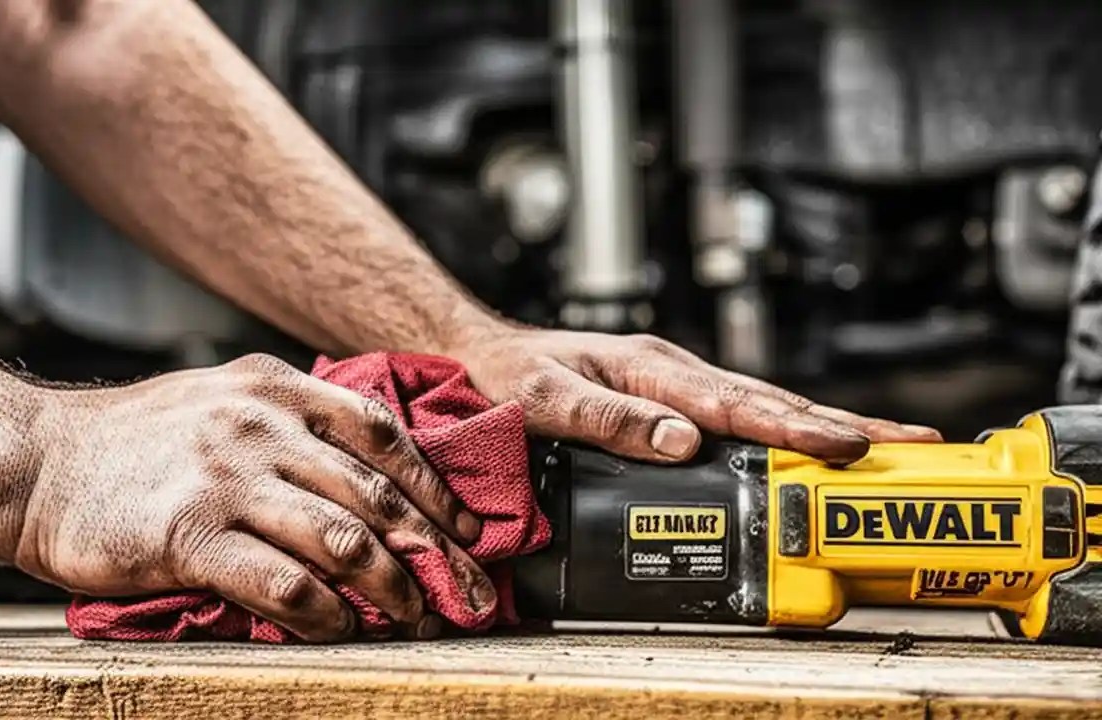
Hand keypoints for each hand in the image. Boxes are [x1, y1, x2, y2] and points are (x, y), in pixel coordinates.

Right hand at [15, 354, 492, 641]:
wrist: (32, 461)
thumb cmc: (129, 443)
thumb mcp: (219, 401)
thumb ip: (289, 426)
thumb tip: (367, 480)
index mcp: (275, 389)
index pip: (384, 434)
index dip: (437, 487)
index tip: (469, 529)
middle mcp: (259, 424)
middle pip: (378, 492)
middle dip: (436, 550)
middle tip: (469, 592)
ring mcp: (226, 476)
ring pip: (344, 537)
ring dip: (392, 587)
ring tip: (415, 618)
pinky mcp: (190, 533)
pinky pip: (284, 580)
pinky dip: (326, 612)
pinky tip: (341, 629)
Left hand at [454, 327, 941, 464]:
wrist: (480, 356)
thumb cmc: (506, 375)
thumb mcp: (544, 397)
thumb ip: (609, 421)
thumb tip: (682, 444)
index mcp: (649, 369)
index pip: (735, 404)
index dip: (795, 427)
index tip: (847, 446)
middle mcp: (669, 371)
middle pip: (769, 398)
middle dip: (841, 423)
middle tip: (911, 443)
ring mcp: (671, 383)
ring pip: (760, 403)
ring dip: (822, 423)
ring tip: (883, 445)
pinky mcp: (666, 398)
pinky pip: (735, 412)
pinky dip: (780, 426)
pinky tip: (804, 444)